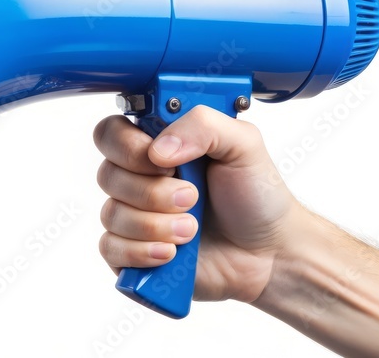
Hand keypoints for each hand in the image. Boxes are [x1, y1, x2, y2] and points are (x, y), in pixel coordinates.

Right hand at [94, 106, 306, 302]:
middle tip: (191, 197)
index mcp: (158, 144)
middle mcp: (140, 178)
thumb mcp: (243, 144)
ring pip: (111, 215)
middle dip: (153, 191)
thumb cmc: (257, 195)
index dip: (128, 147)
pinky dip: (142, 252)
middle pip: (107, 175)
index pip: (110, 134)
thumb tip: (158, 149)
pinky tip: (172, 253)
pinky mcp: (134, 254)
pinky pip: (111, 250)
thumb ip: (202, 125)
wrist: (271, 251)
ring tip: (192, 230)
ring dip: (156, 225)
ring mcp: (135, 217)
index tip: (165, 162)